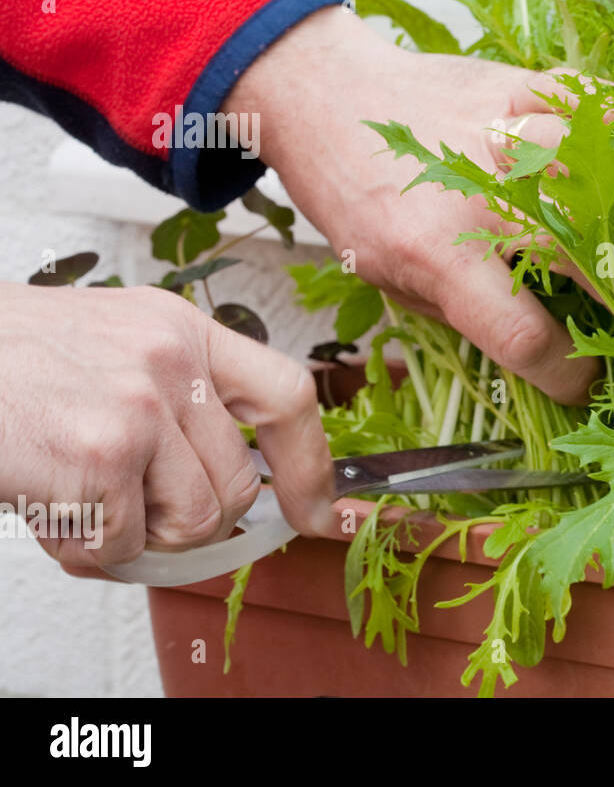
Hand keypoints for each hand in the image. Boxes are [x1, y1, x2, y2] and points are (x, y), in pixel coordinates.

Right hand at [0, 283, 335, 570]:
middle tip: (137, 507)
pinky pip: (128, 542)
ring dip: (141, 534)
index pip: (288, 397)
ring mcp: (140, 407)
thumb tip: (239, 485)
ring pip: (196, 521)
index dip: (311, 466)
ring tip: (87, 500)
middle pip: (240, 483)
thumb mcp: (117, 346)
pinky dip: (89, 547)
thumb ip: (182, 399)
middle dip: (194, 518)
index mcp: (185, 330)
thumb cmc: (14, 360)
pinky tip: (52, 508)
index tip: (318, 511)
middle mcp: (172, 361)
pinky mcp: (100, 456)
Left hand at [225, 5, 599, 405]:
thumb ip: (462, 309)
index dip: (567, 375)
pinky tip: (609, 163)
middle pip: (590, 261)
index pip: (524, 336)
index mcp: (437, 254)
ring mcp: (510, 135)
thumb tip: (537, 348)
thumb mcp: (387, 274)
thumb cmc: (356, 195)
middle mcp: (481, 195)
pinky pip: (600, 107)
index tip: (584, 381)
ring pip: (609, 179)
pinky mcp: (525, 86)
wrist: (326, 93)